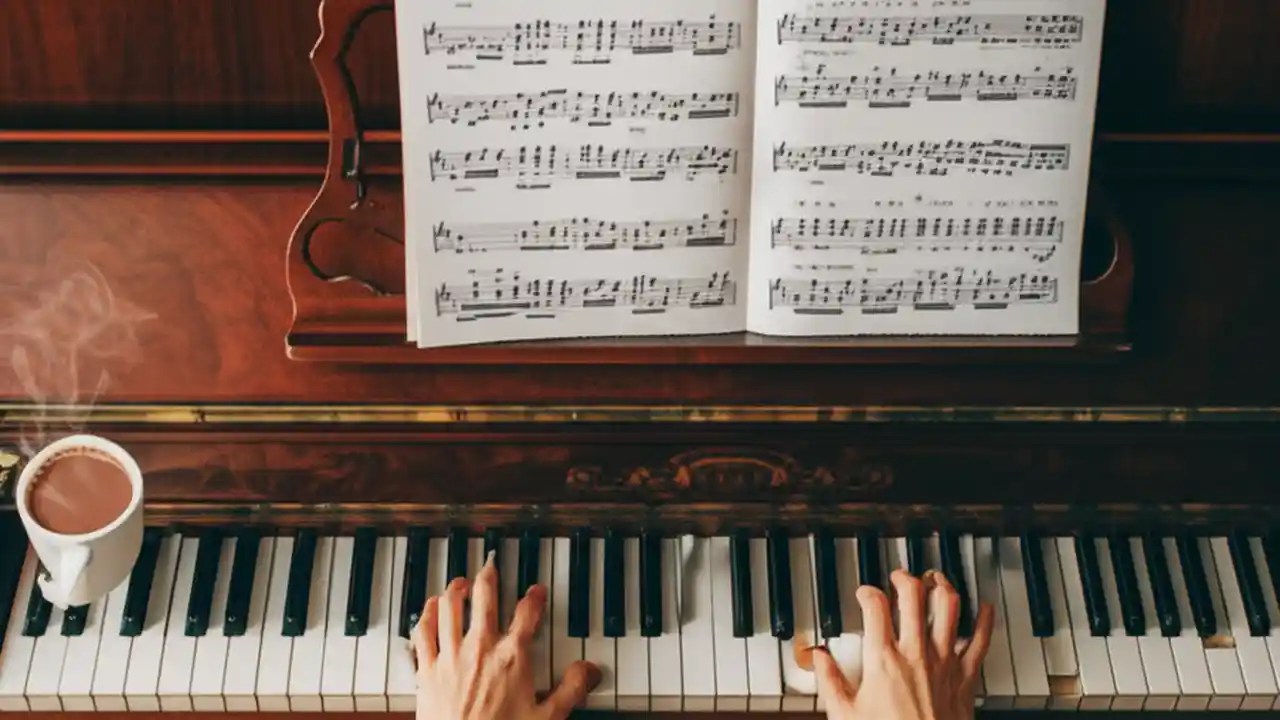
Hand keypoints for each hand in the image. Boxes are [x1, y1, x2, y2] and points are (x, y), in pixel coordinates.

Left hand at [414, 554, 600, 719]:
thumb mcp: (547, 719)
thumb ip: (570, 690)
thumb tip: (589, 670)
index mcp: (512, 657)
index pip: (527, 614)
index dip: (534, 597)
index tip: (536, 592)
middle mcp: (480, 648)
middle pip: (483, 597)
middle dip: (489, 577)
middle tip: (492, 567)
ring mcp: (450, 656)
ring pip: (449, 606)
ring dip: (456, 589)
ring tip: (461, 582)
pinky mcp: (426, 670)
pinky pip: (423, 631)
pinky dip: (427, 614)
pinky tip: (431, 607)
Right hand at [815, 569, 994, 719]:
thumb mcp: (845, 714)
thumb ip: (830, 681)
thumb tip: (818, 657)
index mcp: (883, 660)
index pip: (875, 606)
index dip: (866, 591)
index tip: (864, 594)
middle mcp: (915, 653)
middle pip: (913, 595)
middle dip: (904, 578)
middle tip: (898, 577)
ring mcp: (944, 662)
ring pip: (948, 607)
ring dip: (941, 586)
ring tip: (934, 579)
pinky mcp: (965, 676)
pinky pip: (981, 641)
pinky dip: (984, 620)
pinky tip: (984, 608)